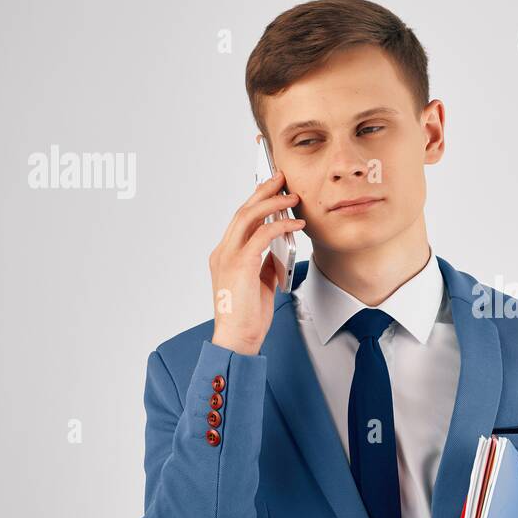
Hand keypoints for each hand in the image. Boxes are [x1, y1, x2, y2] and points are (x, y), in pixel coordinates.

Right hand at [209, 168, 303, 354]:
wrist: (237, 340)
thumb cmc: (247, 317)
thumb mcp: (260, 285)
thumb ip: (265, 265)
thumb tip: (277, 252)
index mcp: (225, 256)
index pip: (240, 220)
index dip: (256, 201)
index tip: (271, 188)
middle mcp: (223, 252)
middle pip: (243, 211)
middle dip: (263, 191)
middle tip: (281, 178)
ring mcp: (228, 257)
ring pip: (249, 217)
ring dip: (272, 203)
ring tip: (292, 195)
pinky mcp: (240, 265)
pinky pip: (262, 235)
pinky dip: (279, 225)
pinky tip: (295, 224)